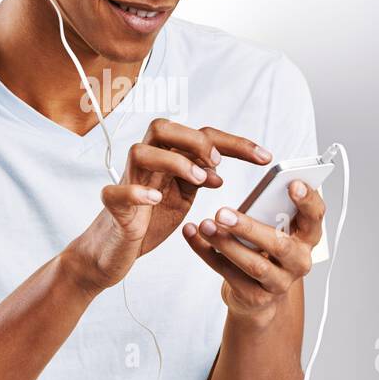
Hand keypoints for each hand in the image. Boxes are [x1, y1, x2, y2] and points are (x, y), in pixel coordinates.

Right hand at [67, 118, 272, 291]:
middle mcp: (146, 166)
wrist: (113, 251)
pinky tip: (155, 199)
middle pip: (163, 128)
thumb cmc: (146, 220)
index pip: (201, 137)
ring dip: (173, 161)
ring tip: (198, 180)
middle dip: (196, 140)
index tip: (265, 157)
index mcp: (167, 161)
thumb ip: (197, 178)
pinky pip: (115, 192)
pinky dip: (135, 192)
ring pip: (140, 151)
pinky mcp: (113, 208)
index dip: (235, 143)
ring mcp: (128, 184)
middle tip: (218, 163)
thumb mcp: (179, 197)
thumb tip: (218, 169)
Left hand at [182, 179, 326, 325]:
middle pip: (279, 244)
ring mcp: (279, 282)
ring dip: (225, 243)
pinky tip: (193, 235)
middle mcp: (299, 261)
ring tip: (205, 226)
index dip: (307, 200)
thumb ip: (267, 211)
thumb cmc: (265, 250)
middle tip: (222, 213)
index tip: (291, 183)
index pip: (315, 216)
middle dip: (249, 227)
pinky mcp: (256, 297)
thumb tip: (248, 194)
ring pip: (253, 264)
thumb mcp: (272, 228)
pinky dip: (206, 253)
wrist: (258, 297)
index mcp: (307, 237)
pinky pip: (228, 273)